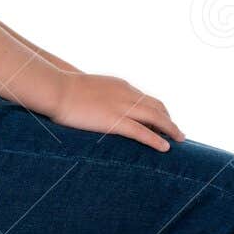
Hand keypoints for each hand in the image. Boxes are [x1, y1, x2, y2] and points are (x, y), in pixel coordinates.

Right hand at [31, 72, 184, 151]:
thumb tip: (91, 104)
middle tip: (176, 131)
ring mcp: (122, 107)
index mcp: (119, 85)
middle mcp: (126, 94)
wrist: (55, 89)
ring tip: (179, 139)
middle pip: (156, 106)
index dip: (156, 109)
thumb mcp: (85, 88)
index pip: (145, 97)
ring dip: (170, 129)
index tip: (162, 119)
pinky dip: (156, 139)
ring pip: (156, 118)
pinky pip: (143, 132)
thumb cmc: (62, 89)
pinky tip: (165, 147)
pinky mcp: (116, 121)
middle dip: (168, 119)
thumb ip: (95, 96)